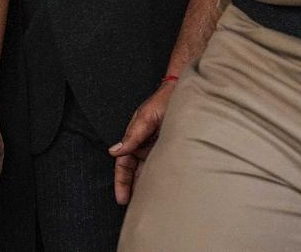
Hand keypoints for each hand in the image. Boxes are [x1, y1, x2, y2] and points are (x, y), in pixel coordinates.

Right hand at [110, 78, 176, 204]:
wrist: (186, 92)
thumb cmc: (164, 100)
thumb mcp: (146, 117)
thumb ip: (132, 135)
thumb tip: (114, 151)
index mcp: (135, 138)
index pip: (124, 164)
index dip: (122, 182)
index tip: (122, 199)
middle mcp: (146, 146)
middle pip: (135, 172)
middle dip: (133, 190)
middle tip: (133, 209)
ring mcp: (160, 149)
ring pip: (150, 172)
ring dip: (148, 187)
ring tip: (149, 206)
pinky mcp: (175, 150)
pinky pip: (166, 168)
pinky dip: (162, 180)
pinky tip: (166, 193)